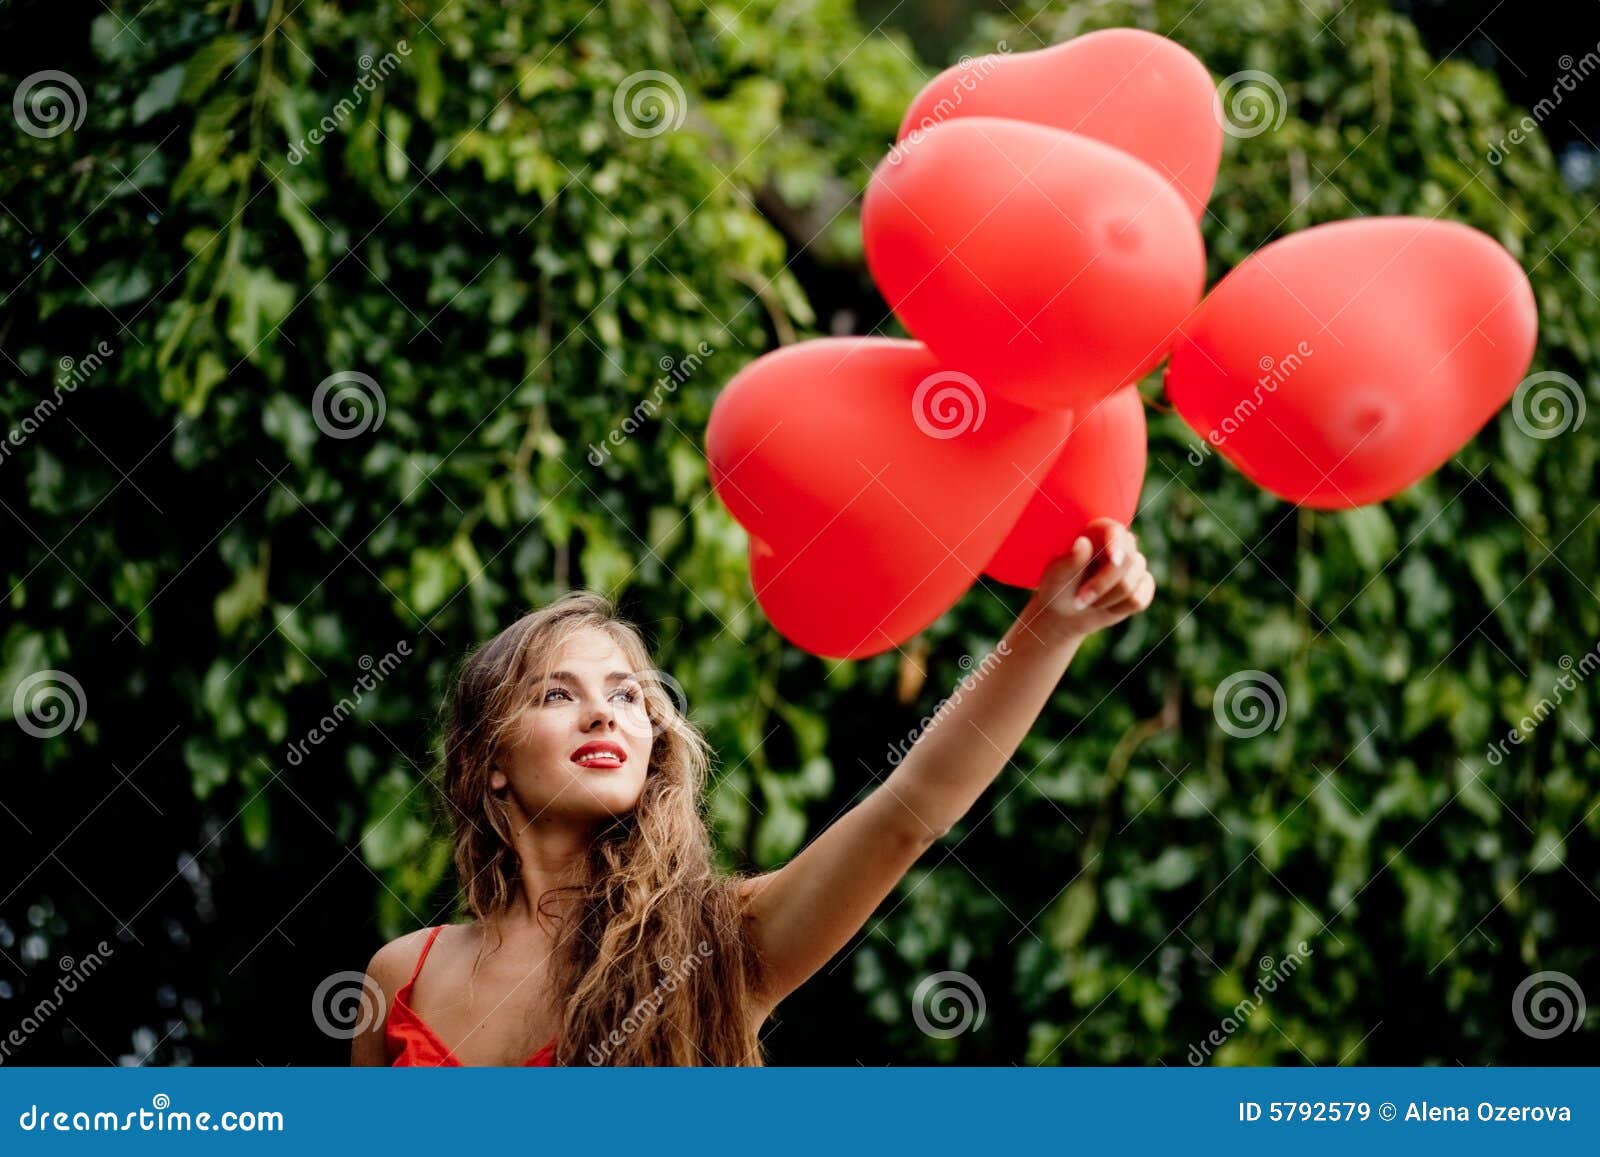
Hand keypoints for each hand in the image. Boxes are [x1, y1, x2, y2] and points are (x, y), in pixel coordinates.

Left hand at [1027, 518, 1155, 639]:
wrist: (1065, 612)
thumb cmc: (1058, 587)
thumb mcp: (1056, 576)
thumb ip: (1069, 560)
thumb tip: (1083, 543)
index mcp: (1098, 532)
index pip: (1115, 530)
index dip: (1117, 543)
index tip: (1114, 560)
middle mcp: (1120, 544)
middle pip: (1129, 560)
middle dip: (1103, 585)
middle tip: (1079, 600)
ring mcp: (1133, 565)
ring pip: (1132, 584)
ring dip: (1106, 600)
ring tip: (1087, 601)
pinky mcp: (1142, 585)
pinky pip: (1140, 599)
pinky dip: (1119, 609)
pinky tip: (1105, 607)